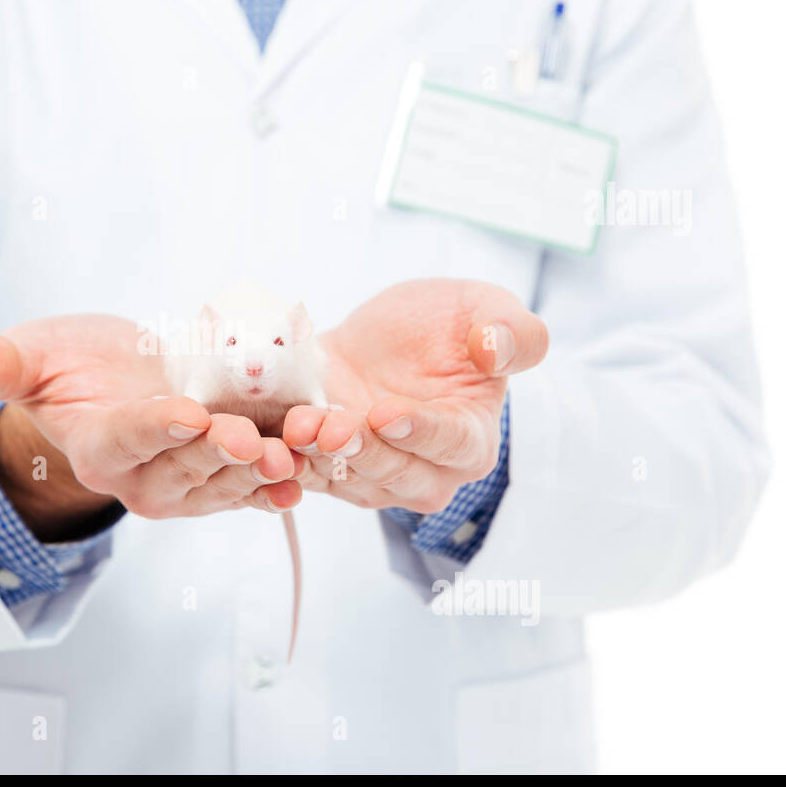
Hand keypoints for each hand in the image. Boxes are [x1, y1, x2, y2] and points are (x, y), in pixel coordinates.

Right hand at [0, 314, 301, 539]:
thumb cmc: (67, 369)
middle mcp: (146, 477)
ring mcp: (192, 481)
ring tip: (292, 456)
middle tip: (247, 439)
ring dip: (263, 471)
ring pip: (229, 481)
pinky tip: (312, 467)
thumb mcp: (30, 356)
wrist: (111, 385)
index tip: (186, 413)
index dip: (156, 428)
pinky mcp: (227, 473)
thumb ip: (1, 364)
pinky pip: (258, 480)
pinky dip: (286, 473)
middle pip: (187, 468)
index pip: (127, 440)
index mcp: (99, 447)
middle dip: (218, 455)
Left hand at [282, 279, 547, 512]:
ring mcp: (374, 478)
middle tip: (335, 426)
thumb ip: (513, 332)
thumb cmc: (445, 325)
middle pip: (397, 472)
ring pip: (348, 478)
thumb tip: (497, 349)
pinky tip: (272, 441)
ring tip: (299, 427)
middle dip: (364, 450)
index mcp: (473, 439)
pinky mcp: (329, 471)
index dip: (421, 431)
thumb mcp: (486, 308)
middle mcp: (427, 472)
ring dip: (320, 457)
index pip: (452, 444)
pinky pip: (308, 475)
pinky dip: (290, 462)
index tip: (388, 413)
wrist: (383, 338)